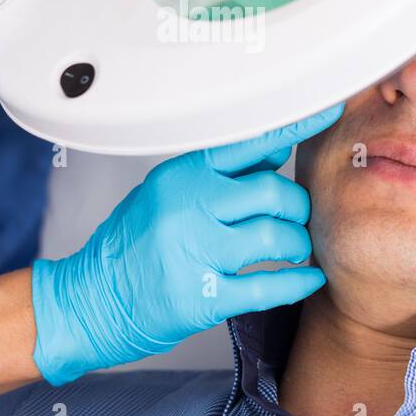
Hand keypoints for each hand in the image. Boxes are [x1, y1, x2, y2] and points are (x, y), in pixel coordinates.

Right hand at [30, 104, 343, 385]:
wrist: (90, 300)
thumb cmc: (130, 246)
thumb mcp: (167, 192)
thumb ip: (219, 172)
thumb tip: (276, 145)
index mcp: (182, 175)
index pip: (249, 140)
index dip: (295, 127)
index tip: (325, 115)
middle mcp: (187, 207)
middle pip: (274, 192)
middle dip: (296, 208)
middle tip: (295, 218)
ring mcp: (194, 252)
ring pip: (276, 237)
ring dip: (295, 245)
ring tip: (291, 249)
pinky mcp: (201, 297)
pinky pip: (268, 286)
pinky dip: (297, 283)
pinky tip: (307, 280)